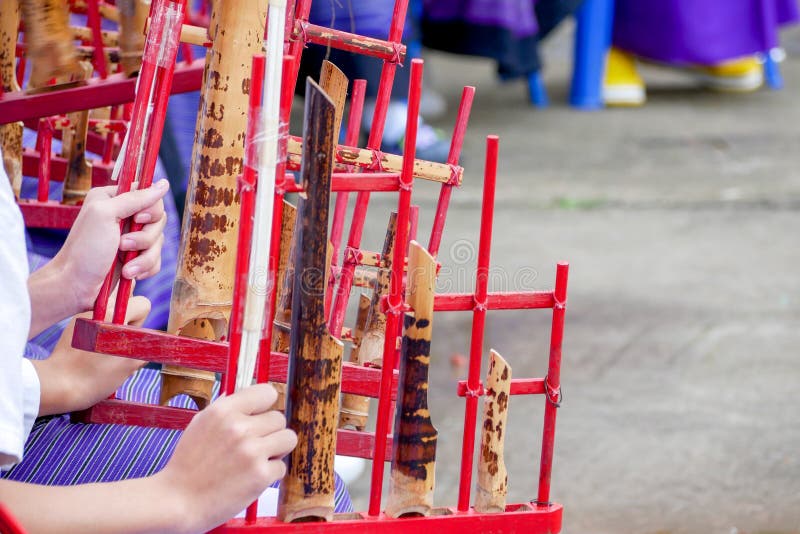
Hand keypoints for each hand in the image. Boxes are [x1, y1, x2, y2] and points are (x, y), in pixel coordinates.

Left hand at [32, 296, 150, 415]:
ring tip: (105, 350)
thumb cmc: (94, 377)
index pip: (143, 303)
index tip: (130, 339)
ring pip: (112, 313)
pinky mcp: (74, 325)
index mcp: (113, 315)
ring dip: (115, 327)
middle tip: (119, 343)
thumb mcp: (128, 365)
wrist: (56, 385)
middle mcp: (98, 309)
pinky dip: (100, 332)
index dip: (142, 322)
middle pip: (127, 303)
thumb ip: (145, 347)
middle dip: (129, 320)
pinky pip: (97, 321)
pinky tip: (93, 352)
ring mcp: (84, 316)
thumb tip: (154, 342)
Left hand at [57, 179, 169, 311]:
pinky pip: (156, 259)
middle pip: (159, 219)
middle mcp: (123, 216)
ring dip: (144, 256)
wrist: (76, 287)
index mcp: (113, 199)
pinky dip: (145, 268)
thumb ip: (135, 198)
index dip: (149, 209)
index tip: (136, 220)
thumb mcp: (106, 215)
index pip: (149, 194)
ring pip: (159, 241)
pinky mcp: (136, 258)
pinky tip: (130, 273)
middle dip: (145, 237)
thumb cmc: (85, 250)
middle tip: (123, 245)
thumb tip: (164, 184)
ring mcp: (131, 238)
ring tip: (126, 266)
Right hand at [156, 384, 296, 531]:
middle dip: (270, 431)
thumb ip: (225, 408)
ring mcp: (252, 451)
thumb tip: (245, 397)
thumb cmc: (188, 464)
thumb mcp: (200, 424)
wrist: (178, 501)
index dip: (266, 405)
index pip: (267, 392)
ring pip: (288, 438)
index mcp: (224, 411)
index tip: (261, 415)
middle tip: (253, 445)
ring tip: (257, 459)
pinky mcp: (261, 475)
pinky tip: (249, 478)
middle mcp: (240, 427)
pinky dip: (269, 474)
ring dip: (276, 450)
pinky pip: (281, 466)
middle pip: (279, 418)